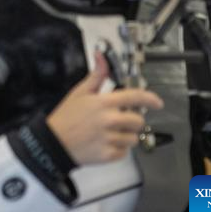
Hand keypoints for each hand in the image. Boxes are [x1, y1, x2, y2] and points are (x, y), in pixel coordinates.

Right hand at [46, 52, 163, 164]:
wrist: (53, 143)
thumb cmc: (66, 117)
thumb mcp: (80, 93)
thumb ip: (97, 76)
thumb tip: (101, 56)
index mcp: (104, 103)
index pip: (136, 97)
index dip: (150, 99)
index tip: (157, 103)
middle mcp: (109, 120)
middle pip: (138, 121)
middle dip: (132, 121)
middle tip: (118, 121)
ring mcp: (110, 139)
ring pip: (133, 138)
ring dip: (125, 136)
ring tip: (109, 134)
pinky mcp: (109, 155)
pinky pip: (124, 152)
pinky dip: (118, 149)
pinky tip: (104, 143)